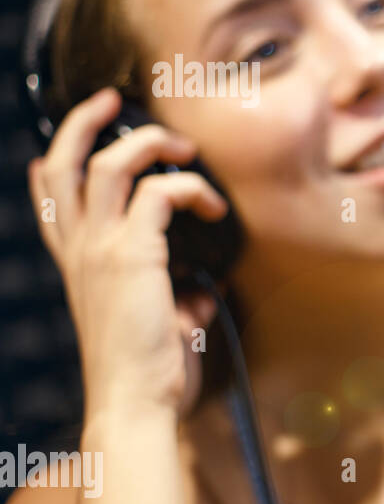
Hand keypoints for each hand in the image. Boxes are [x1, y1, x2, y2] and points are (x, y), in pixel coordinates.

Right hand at [27, 88, 229, 419]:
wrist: (136, 404)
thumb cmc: (148, 374)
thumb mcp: (159, 327)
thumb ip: (175, 302)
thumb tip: (199, 295)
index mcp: (78, 266)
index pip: (50, 200)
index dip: (55, 162)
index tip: (81, 139)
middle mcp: (80, 252)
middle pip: (61, 166)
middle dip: (84, 122)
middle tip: (114, 99)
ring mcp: (101, 250)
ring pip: (109, 165)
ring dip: (147, 142)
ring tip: (182, 144)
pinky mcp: (132, 255)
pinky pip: (159, 192)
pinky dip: (190, 187)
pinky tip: (213, 207)